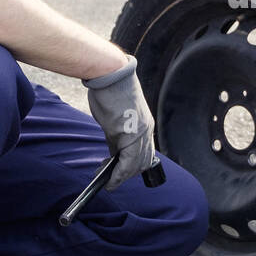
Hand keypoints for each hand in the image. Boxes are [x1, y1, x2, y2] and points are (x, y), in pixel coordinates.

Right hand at [82, 54, 156, 189]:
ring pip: (137, 164)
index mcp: (145, 123)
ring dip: (123, 176)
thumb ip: (118, 135)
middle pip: (143, 161)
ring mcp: (139, 133)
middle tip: (112, 178)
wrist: (109, 74)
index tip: (120, 171)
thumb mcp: (116, 117)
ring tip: (110, 181)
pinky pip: (128, 162)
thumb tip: (115, 153)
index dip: (133, 166)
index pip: (144, 152)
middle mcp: (146, 130)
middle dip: (128, 174)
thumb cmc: (109, 90)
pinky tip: (110, 180)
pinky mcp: (128, 134)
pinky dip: (119, 174)